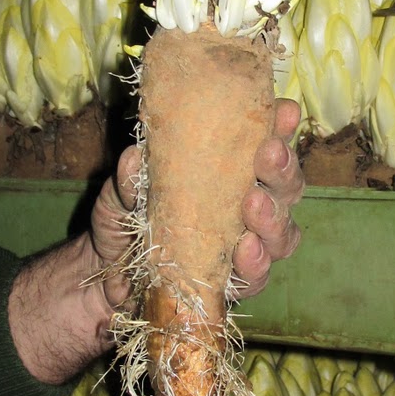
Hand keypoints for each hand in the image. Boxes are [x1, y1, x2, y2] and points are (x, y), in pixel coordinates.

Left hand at [90, 97, 303, 303]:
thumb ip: (130, 178)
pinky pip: (259, 275)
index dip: (280, 127)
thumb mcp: (121, 194)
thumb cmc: (125, 221)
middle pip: (286, 188)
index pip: (266, 145)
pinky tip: (246, 249)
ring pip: (283, 231)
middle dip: (283, 170)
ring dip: (273, 217)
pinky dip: (256, 263)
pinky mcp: (239, 283)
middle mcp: (250, 206)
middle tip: (269, 155)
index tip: (284, 112)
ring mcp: (249, 246)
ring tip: (254, 204)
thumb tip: (135, 156)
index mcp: (231, 173)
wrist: (108, 278)